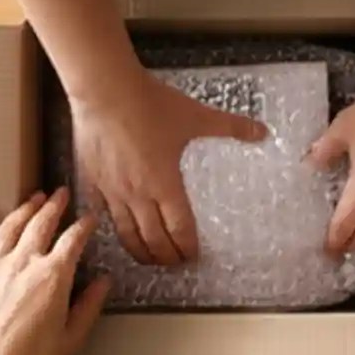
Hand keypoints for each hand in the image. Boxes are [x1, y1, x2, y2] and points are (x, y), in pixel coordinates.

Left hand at [0, 188, 109, 354]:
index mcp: (52, 277)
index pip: (73, 240)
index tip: (89, 219)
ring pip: (10, 226)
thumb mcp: (71, 340)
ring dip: (25, 208)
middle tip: (61, 194)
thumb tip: (103, 282)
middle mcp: (22, 263)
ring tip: (34, 197)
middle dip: (54, 206)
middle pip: (41, 223)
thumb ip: (89, 306)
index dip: (84, 226)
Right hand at [73, 71, 267, 264]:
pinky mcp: (92, 181)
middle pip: (153, 239)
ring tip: (149, 260)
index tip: (193, 257)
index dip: (187, 247)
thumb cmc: (151, 105)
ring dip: (140, 251)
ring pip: (126, 233)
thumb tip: (262, 132)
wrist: (105, 90)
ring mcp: (112, 191)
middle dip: (166, 256)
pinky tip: (117, 231)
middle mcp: (138, 195)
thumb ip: (230, 127)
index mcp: (165, 184)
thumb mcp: (195, 116)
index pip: (179, 228)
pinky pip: (102, 213)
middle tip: (174, 265)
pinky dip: (113, 228)